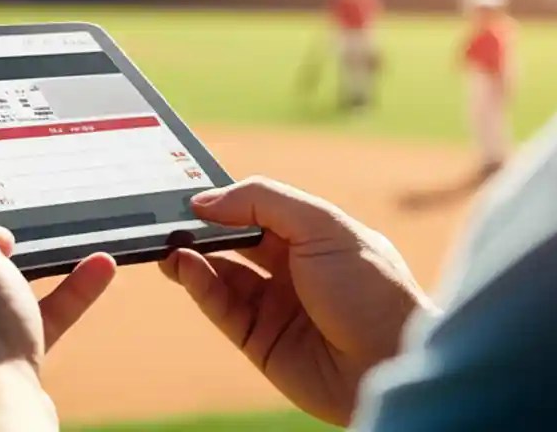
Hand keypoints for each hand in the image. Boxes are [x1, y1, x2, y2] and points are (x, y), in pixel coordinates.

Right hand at [161, 177, 435, 425]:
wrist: (390, 363)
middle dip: (203, 228)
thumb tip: (207, 200)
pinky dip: (198, 284)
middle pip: (236, 242)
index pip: (260, 210)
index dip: (228, 201)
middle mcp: (293, 270)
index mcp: (315, 237)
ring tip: (166, 241)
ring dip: (192, 256)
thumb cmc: (371, 289)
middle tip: (168, 216)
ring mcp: (275, 306)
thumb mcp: (322, 225)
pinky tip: (182, 264)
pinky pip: (221, 308)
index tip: (193, 193)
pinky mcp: (260, 342)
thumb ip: (263, 201)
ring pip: (222, 275)